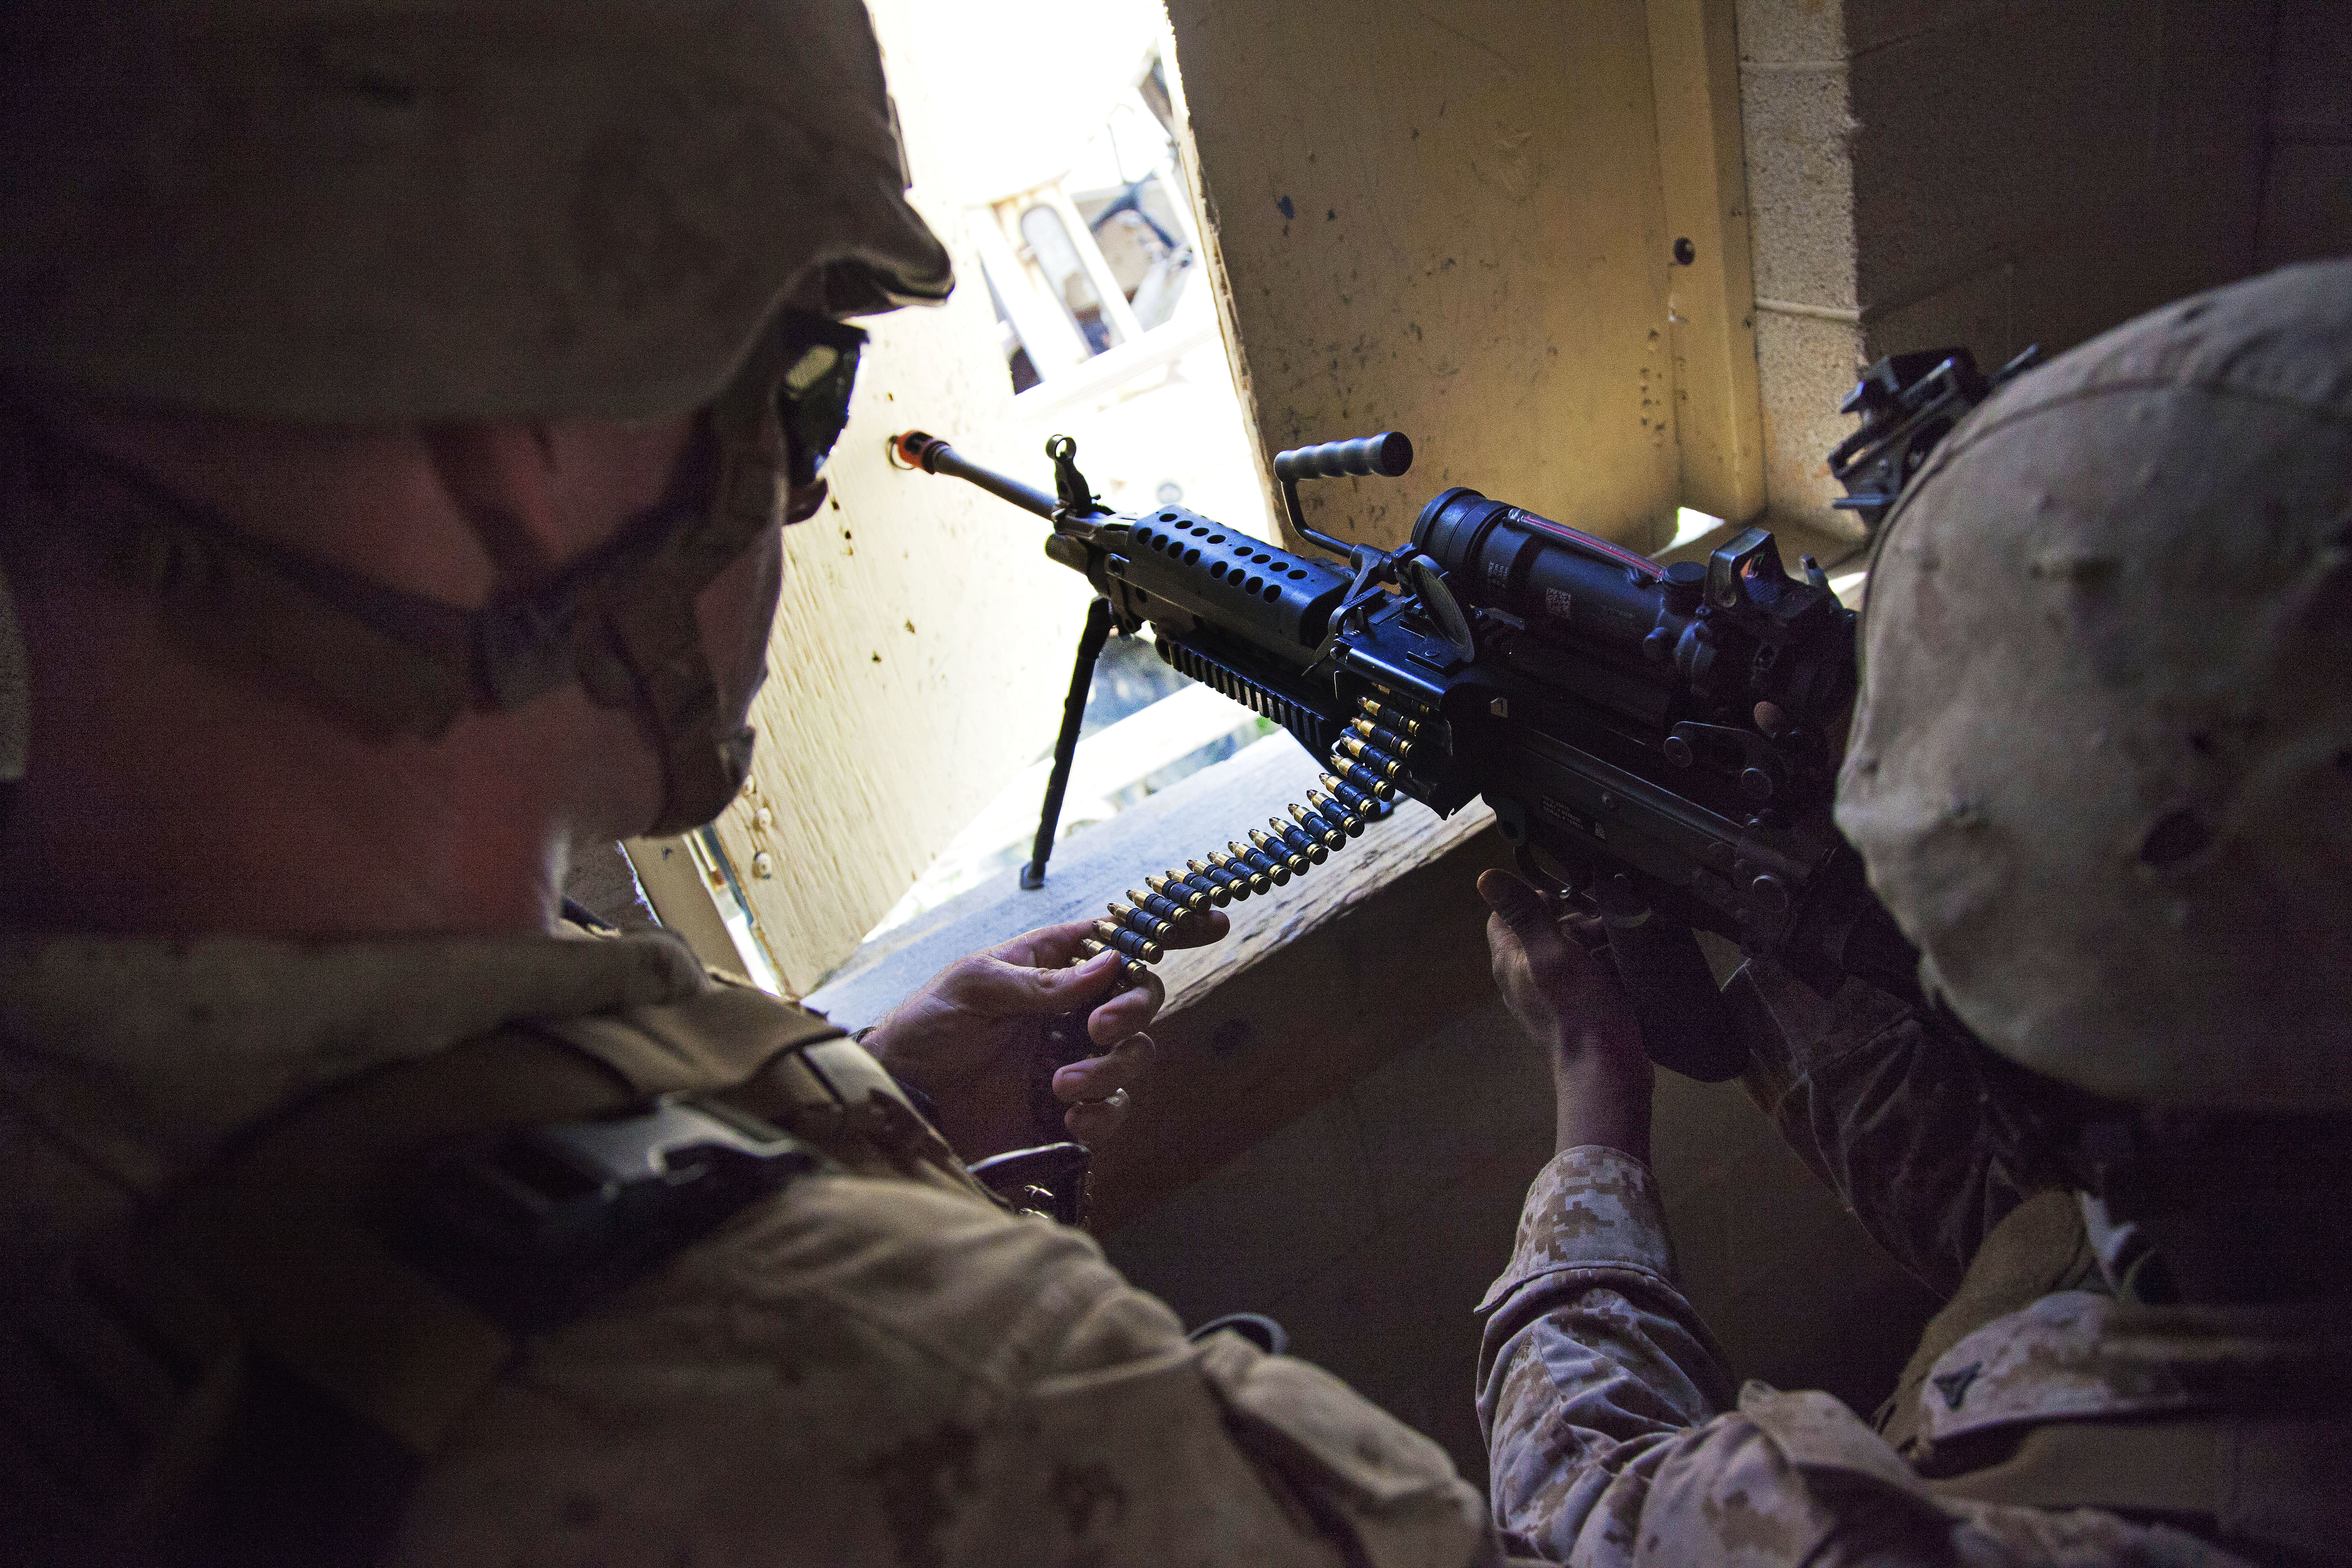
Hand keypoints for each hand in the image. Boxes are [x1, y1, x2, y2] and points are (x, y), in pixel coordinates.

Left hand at [861, 911, 1226, 1159]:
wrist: (902, 1101)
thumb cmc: (927, 1028)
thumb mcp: (973, 987)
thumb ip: (1041, 979)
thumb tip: (1107, 963)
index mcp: (1051, 966)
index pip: (1119, 939)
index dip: (1167, 928)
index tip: (1212, 922)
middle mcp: (1072, 1010)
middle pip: (1141, 997)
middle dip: (1132, 1010)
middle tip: (1096, 1029)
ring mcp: (1076, 1060)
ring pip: (1135, 1057)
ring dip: (1109, 1070)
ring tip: (1060, 1086)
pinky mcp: (1070, 1112)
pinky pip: (1114, 1112)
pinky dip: (1102, 1116)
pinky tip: (1068, 1120)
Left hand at [1478, 868, 1653, 1160]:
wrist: (1607, 1071)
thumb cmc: (1578, 1012)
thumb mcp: (1551, 951)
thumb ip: (1523, 913)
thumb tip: (1485, 877)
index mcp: (1509, 961)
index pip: (1503, 914)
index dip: (1531, 896)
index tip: (1565, 893)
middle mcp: (1522, 978)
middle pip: (1540, 929)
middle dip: (1570, 917)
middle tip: (1599, 916)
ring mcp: (1549, 996)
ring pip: (1566, 951)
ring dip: (1591, 939)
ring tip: (1615, 938)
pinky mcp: (1576, 1009)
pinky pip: (1585, 974)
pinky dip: (1602, 962)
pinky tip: (1622, 963)